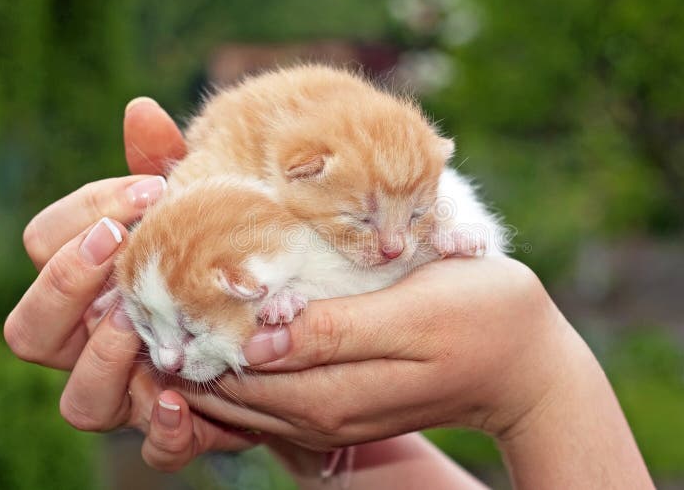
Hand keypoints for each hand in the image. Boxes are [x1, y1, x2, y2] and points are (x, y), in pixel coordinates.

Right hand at [5, 98, 257, 469]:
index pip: (44, 245)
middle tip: (122, 244)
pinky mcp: (176, 426)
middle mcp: (95, 340)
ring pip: (77, 399)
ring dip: (102, 357)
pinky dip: (163, 429)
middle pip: (30, 331)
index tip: (147, 191)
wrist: (277, 326)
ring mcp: (131, 389)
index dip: (83, 215)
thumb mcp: (201, 207)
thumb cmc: (221, 255)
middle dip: (67, 283)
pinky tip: (182, 399)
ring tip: (140, 318)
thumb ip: (167, 167)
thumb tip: (142, 109)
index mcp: (93, 281)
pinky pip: (150, 447)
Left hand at [180, 256, 554, 448]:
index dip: (187, 326)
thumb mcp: (413, 316)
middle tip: (154, 271)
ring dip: (207, 344)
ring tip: (177, 283)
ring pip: (241, 388)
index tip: (159, 271)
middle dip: (184, 338)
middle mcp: (317, 411)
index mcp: (328, 392)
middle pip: (223, 385)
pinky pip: (270, 383)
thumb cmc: (483, 320)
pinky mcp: (340, 396)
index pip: (228, 372)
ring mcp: (328, 409)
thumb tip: (258, 337)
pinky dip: (239, 351)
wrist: (528, 363)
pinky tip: (231, 307)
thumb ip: (335, 331)